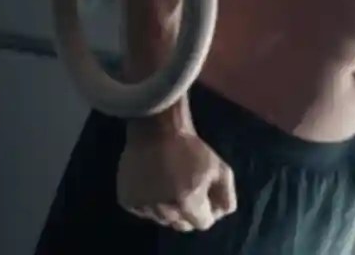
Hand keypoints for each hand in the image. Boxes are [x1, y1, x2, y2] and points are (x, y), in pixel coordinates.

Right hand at [117, 129, 236, 232]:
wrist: (156, 129)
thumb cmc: (191, 148)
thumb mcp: (221, 169)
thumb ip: (227, 197)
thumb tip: (220, 215)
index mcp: (188, 202)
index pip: (203, 224)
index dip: (208, 211)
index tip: (205, 196)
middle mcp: (164, 210)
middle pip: (182, 226)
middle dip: (189, 212)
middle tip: (187, 190)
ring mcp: (143, 206)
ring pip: (162, 220)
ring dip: (169, 208)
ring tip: (169, 184)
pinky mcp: (127, 201)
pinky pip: (144, 212)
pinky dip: (150, 203)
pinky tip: (153, 183)